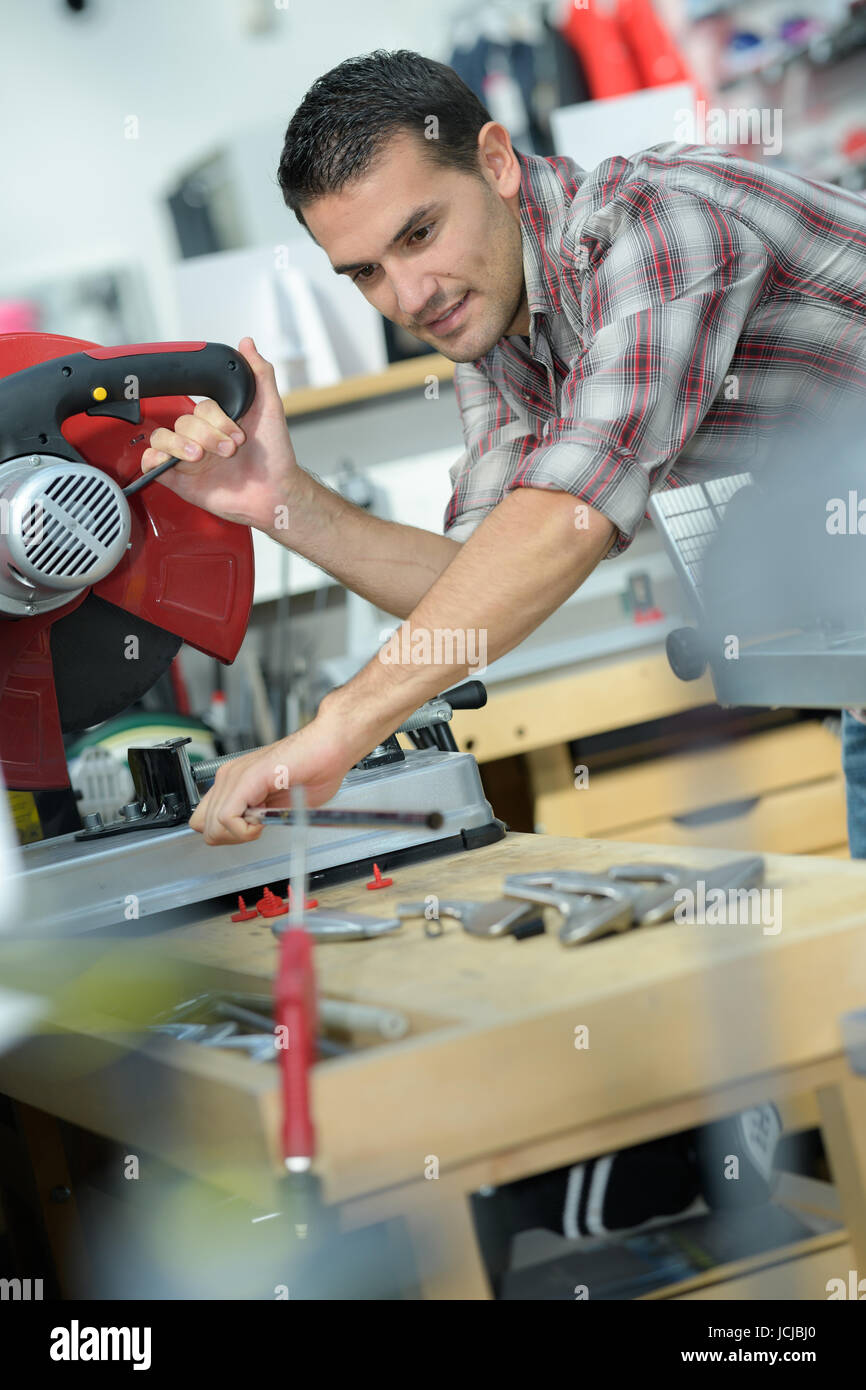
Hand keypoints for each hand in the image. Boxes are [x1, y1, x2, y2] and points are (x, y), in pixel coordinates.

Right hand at [140, 336, 300, 530]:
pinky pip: (150, 462)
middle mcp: (200, 436)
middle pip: (182, 422)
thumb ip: (259, 374)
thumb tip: (247, 343)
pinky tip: (170, 461)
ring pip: (162, 438)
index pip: (200, 407)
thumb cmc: (274, 456)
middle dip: (206, 436)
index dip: (217, 419)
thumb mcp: (271, 409)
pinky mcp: (178, 478)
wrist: (274, 494)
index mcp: (217, 420)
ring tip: (201, 458)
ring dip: (180, 445)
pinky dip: (154, 458)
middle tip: (230, 451)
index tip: (238, 434)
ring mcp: (188, 457)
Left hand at [188, 716, 353, 845]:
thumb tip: (246, 830)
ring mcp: (234, 776)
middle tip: (258, 828)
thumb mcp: (277, 803)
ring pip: (211, 826)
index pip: (206, 820)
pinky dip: (244, 830)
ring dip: (238, 834)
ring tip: (264, 820)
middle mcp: (229, 777)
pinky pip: (226, 818)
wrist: (330, 746)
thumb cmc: (315, 769)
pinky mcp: (246, 779)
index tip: (254, 829)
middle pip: (203, 826)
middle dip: (230, 837)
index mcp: (234, 782)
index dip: (228, 834)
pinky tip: (264, 820)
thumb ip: (257, 815)